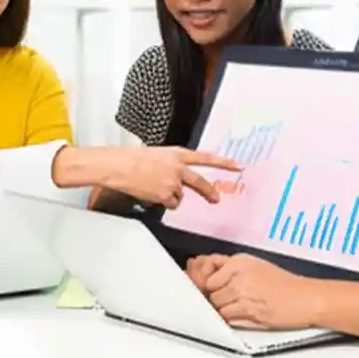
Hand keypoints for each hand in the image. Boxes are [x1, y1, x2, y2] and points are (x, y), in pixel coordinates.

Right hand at [105, 147, 240, 208]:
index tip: (238, 166)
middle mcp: (179, 168)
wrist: (120, 166)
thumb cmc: (133, 158)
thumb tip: (180, 176)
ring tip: (153, 187)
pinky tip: (152, 194)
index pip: (206, 158)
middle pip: (201, 182)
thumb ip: (173, 163)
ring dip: (170, 195)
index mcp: (178, 154)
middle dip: (209, 192)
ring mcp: (173, 182)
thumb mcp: (158, 155)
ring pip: (180, 196)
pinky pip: (170, 203)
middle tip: (215, 199)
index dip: (223, 162)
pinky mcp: (166, 195)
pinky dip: (163, 202)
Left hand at [186, 253, 323, 329]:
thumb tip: (204, 275)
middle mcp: (238, 274)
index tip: (208, 286)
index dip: (204, 280)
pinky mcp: (249, 310)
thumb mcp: (255, 266)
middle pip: (208, 290)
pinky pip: (227, 317)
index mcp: (239, 261)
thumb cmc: (285, 284)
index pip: (204, 268)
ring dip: (223, 309)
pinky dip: (231, 319)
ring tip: (241, 307)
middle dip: (214, 296)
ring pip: (216, 305)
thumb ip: (229, 269)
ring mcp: (242, 293)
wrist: (308, 298)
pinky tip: (244, 314)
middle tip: (229, 299)